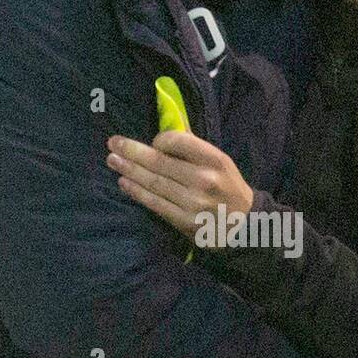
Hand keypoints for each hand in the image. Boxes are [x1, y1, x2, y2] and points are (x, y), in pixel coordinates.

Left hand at [106, 132, 253, 243]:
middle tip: (112, 143)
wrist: (244, 225)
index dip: (159, 140)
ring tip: (112, 160)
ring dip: (129, 170)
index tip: (151, 142)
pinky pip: (155, 203)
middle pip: (160, 162)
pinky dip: (137, 192)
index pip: (178, 141)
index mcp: (214, 160)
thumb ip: (194, 148)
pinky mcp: (184, 221)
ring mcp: (193, 202)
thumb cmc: (228, 188)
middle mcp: (204, 179)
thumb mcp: (220, 162)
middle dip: (132, 151)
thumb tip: (164, 132)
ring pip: (154, 183)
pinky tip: (124, 183)